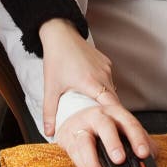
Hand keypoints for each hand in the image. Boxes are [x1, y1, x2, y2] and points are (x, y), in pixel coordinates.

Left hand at [38, 18, 115, 137]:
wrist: (60, 33)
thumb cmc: (56, 58)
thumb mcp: (50, 88)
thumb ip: (50, 112)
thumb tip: (50, 132)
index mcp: (91, 82)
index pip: (112, 105)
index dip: (116, 119)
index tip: (117, 132)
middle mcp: (102, 74)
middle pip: (115, 100)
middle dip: (113, 115)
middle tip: (110, 129)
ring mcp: (106, 67)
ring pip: (113, 90)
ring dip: (109, 102)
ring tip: (102, 115)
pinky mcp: (106, 62)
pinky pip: (110, 80)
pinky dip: (106, 90)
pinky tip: (97, 96)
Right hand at [55, 107, 156, 166]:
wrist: (75, 114)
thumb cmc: (104, 124)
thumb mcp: (122, 126)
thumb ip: (139, 139)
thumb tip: (154, 155)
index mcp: (115, 113)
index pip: (129, 122)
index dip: (137, 138)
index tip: (143, 153)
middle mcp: (98, 116)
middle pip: (105, 126)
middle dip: (112, 143)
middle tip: (120, 159)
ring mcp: (82, 127)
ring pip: (85, 141)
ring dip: (92, 160)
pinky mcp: (69, 139)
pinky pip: (75, 153)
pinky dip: (83, 166)